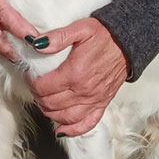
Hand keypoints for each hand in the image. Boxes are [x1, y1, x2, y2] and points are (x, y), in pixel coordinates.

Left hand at [29, 18, 128, 136]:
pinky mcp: (102, 104)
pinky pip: (87, 124)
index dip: (32, 83)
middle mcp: (83, 91)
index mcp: (74, 73)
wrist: (127, 42)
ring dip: (50, 113)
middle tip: (36, 88)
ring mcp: (93, 100)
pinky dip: (72, 130)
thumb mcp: (79, 29)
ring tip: (44, 102)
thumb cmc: (104, 35)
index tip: (31, 77)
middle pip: (50, 104)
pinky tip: (62, 129)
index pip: (43, 87)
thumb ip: (57, 37)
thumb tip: (37, 44)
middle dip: (38, 97)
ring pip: (64, 117)